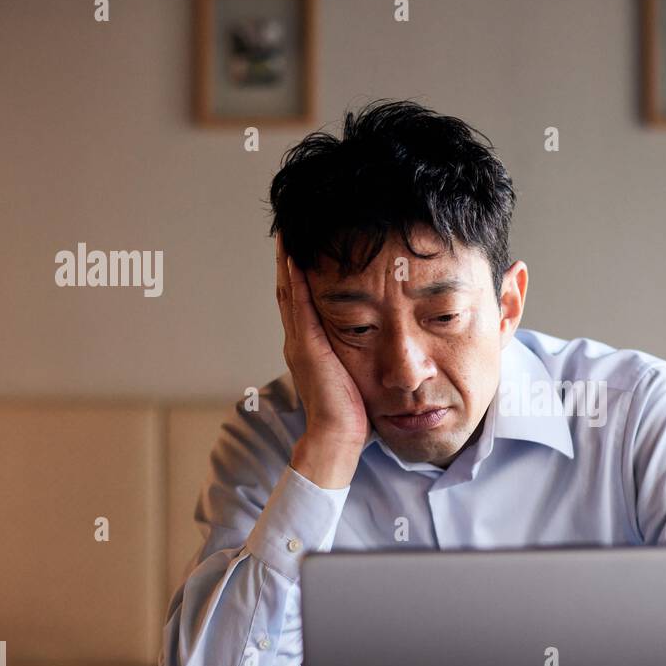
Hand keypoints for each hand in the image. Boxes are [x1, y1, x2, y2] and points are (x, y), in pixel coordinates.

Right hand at [275, 232, 367, 486]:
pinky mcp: (307, 348)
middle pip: (291, 289)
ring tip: (288, 233)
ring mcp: (300, 343)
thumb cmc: (353, 411)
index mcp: (310, 345)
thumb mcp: (355, 371)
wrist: (338, 437)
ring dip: (288, 262)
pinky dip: (295, 283)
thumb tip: (377, 336)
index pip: (302, 300)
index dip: (300, 272)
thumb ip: (358, 351)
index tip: (302, 246)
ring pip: (290, 293)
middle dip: (290, 259)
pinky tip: (295, 260)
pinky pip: (299, 308)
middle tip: (290, 228)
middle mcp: (300, 340)